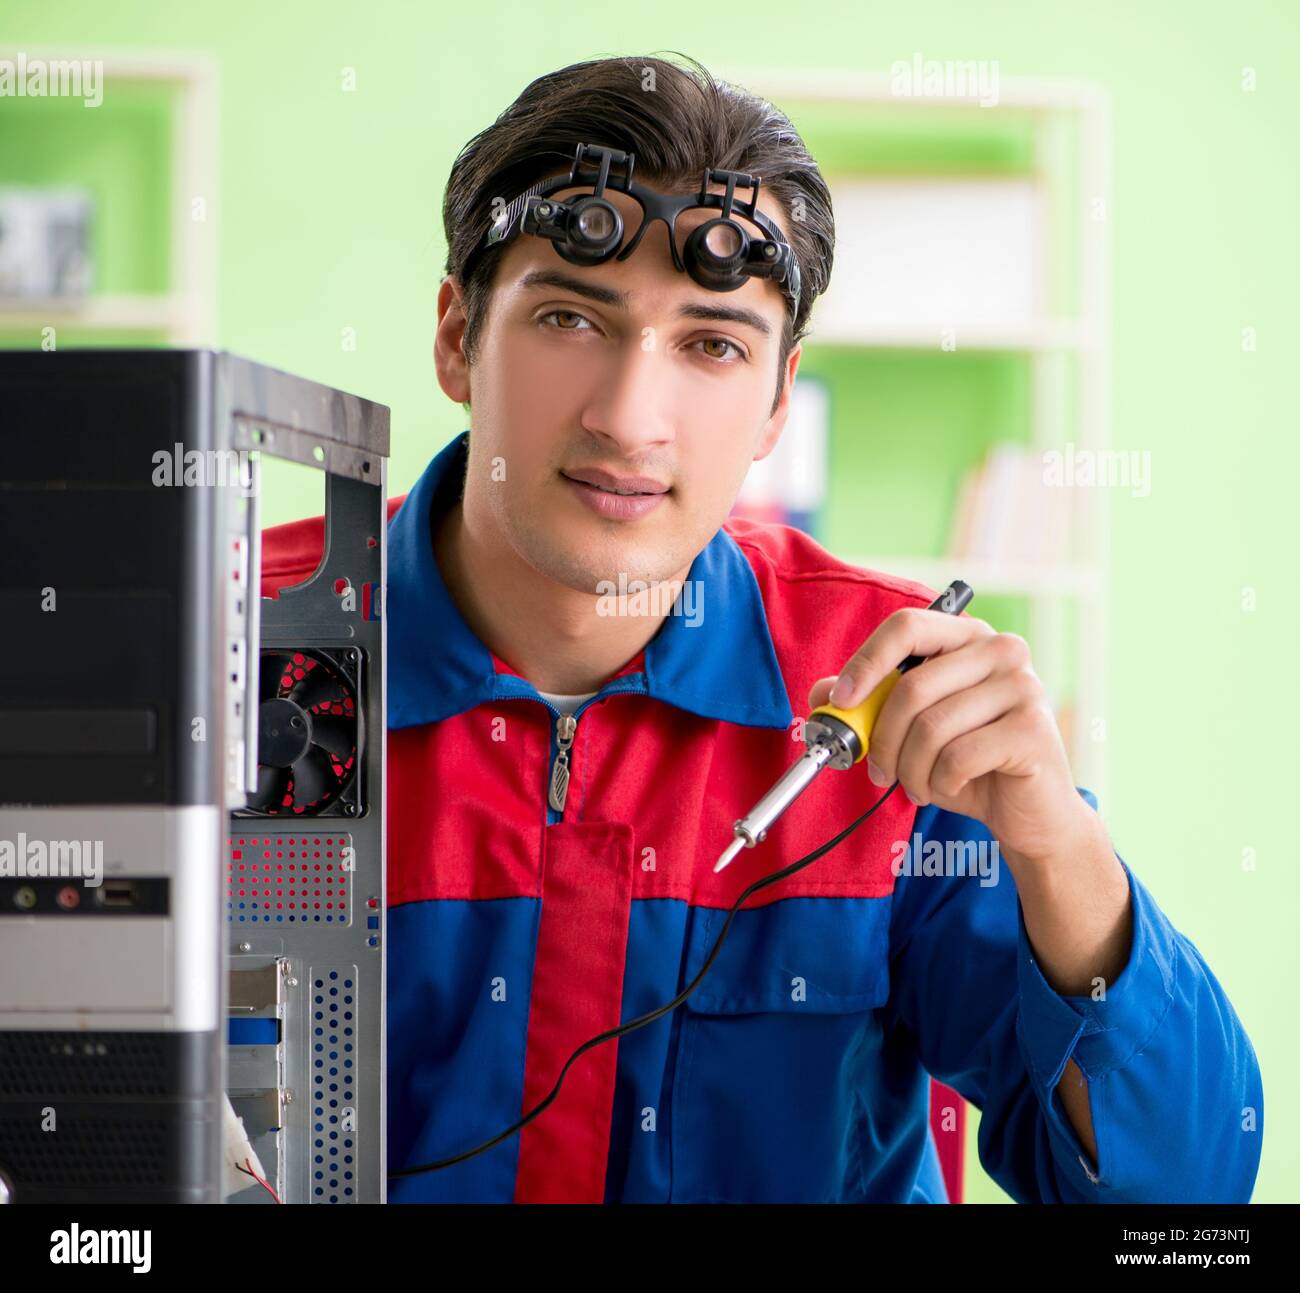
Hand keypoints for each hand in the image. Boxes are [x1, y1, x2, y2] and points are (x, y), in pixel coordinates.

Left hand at [808, 606, 1091, 864]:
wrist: (1029, 812)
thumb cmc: (968, 764)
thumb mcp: (911, 730)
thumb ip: (870, 705)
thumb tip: (822, 693)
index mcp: (969, 637)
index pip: (907, 626)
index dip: (866, 662)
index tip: (841, 701)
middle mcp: (1002, 650)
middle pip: (912, 686)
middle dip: (882, 739)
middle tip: (878, 771)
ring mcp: (1023, 687)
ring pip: (931, 727)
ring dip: (910, 769)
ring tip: (916, 786)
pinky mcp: (1033, 729)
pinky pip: (958, 757)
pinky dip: (940, 783)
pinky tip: (949, 788)